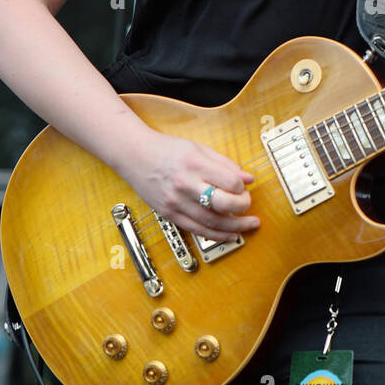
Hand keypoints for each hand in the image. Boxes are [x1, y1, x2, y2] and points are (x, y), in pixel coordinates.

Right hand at [122, 131, 260, 241]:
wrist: (135, 157)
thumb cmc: (167, 150)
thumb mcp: (199, 148)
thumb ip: (225, 164)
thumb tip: (248, 179)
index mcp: (195, 164)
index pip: (230, 182)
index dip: (242, 186)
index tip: (243, 186)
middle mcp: (185, 185)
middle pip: (223, 204)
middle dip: (242, 207)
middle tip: (248, 206)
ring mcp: (176, 202)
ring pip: (212, 223)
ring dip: (235, 227)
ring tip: (248, 225)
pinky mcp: (169, 214)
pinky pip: (197, 230)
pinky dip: (216, 235)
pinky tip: (230, 235)